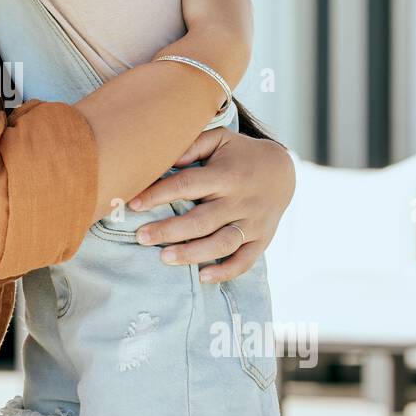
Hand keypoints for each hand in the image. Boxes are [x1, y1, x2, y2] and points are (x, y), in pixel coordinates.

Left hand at [126, 127, 294, 282]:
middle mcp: (240, 201)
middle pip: (201, 220)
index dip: (158, 194)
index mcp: (226, 175)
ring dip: (192, 253)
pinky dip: (225, 272)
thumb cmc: (239, 155)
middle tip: (141, 237)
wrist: (282, 171)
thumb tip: (165, 159)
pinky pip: (245, 261)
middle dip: (169, 230)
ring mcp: (252, 223)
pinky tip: (202, 276)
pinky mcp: (261, 240)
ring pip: (222, 243)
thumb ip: (192, 146)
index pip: (187, 185)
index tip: (133, 203)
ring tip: (164, 258)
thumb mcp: (219, 139)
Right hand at [178, 0, 252, 89]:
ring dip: (208, 19)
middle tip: (185, 6)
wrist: (218, 48)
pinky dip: (210, 36)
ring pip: (223, 17)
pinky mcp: (238, 47)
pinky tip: (197, 40)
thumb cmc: (207, 5)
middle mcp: (245, 1)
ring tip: (189, 26)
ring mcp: (244, 25)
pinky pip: (220, 37)